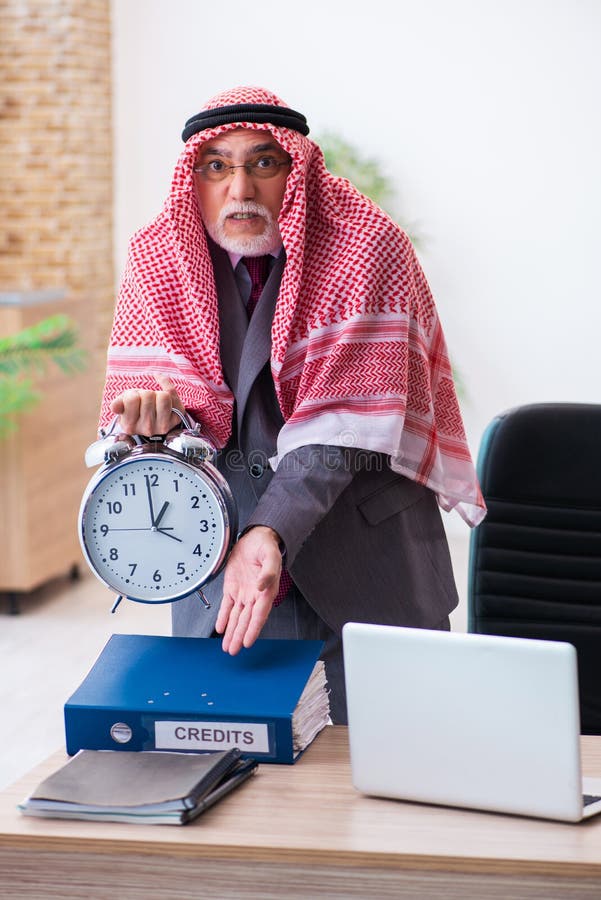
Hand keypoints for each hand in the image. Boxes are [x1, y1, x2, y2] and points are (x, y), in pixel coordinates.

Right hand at [110, 375, 185, 435]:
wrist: (153, 418)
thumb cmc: (136, 409)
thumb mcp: (124, 405)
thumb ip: (118, 404)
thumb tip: (114, 407)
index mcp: (130, 426)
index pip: (132, 399)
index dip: (133, 395)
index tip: (134, 401)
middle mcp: (148, 429)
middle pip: (148, 395)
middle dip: (145, 393)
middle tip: (145, 400)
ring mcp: (164, 425)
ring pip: (164, 395)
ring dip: (157, 393)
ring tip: (154, 400)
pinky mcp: (177, 418)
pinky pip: (173, 394)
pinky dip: (166, 385)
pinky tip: (162, 391)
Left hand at [215, 526, 281, 654]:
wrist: (256, 537)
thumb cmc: (266, 547)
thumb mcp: (271, 556)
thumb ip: (269, 571)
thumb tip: (262, 586)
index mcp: (266, 591)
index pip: (259, 614)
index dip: (253, 629)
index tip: (248, 642)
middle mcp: (254, 595)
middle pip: (246, 620)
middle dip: (239, 636)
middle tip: (233, 651)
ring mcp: (243, 593)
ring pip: (236, 617)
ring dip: (232, 632)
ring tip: (227, 647)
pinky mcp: (232, 588)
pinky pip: (227, 606)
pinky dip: (223, 618)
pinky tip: (220, 629)